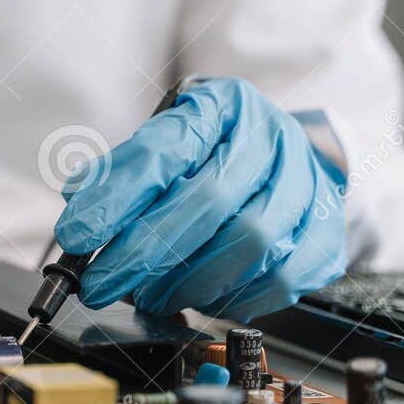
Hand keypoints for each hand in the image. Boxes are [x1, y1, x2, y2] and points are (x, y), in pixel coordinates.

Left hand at [53, 78, 346, 319]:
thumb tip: (81, 205)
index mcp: (223, 105)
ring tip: (151, 296)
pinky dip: (235, 298)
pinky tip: (205, 298)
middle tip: (102, 284)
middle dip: (145, 252)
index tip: (77, 237)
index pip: (164, 150)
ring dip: (189, 282)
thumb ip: (123, 173)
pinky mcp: (326, 233)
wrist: (290, 158)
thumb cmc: (215, 155)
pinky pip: (283, 278)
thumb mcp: (167, 143)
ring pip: (251, 243)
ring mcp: (307, 185)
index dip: (116, 197)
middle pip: (209, 200)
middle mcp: (272, 137)